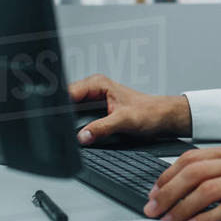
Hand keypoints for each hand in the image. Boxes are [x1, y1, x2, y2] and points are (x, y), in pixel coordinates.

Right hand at [67, 73, 191, 144]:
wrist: (163, 118)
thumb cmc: (151, 111)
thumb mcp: (125, 120)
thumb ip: (102, 127)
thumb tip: (83, 136)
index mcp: (98, 84)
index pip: (69, 92)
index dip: (61, 107)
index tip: (56, 120)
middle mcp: (94, 91)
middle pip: (66, 104)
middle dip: (63, 117)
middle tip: (59, 130)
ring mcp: (94, 103)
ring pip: (71, 114)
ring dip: (69, 124)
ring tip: (65, 133)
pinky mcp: (96, 115)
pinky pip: (79, 122)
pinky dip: (77, 129)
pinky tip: (76, 135)